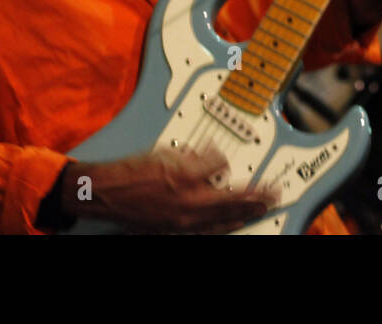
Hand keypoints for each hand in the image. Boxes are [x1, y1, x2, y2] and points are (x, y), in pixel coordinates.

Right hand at [62, 145, 278, 232]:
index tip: (229, 158)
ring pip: (224, 219)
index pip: (220, 167)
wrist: (107, 193)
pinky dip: (225, 225)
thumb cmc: (129, 173)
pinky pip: (209, 230)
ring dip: (246, 213)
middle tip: (274, 193)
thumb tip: (210, 157)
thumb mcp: (163, 153)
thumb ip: (192, 156)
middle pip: (231, 200)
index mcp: (184, 179)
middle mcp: (187, 203)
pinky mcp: (177, 228)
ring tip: (263, 208)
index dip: (226, 160)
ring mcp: (183, 220)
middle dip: (256, 197)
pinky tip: (235, 223)